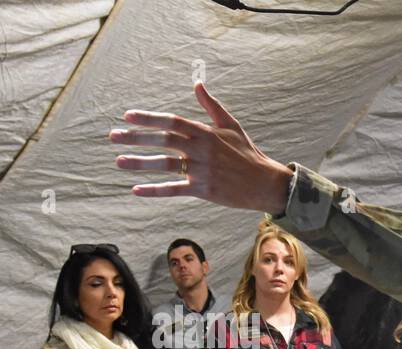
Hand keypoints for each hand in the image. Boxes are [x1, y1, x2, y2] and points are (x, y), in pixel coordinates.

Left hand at [111, 82, 293, 212]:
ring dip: (140, 163)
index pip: (172, 121)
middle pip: (163, 140)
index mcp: (206, 132)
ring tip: (119, 161)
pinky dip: (155, 190)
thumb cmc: (248, 153)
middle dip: (136, 138)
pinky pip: (175, 189)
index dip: (149, 118)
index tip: (127, 117)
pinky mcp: (205, 190)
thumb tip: (197, 84)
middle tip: (113, 136)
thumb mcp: (231, 126)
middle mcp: (202, 150)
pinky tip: (137, 190)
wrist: (266, 183)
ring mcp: (203, 171)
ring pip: (165, 165)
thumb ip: (211, 106)